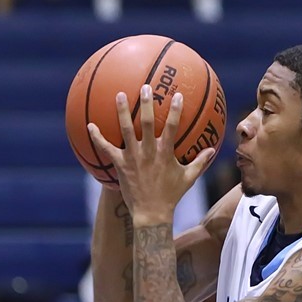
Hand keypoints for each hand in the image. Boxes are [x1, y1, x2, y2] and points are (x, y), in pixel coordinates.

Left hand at [87, 88, 216, 226]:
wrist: (151, 213)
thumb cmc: (171, 195)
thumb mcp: (189, 179)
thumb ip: (200, 162)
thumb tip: (212, 150)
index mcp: (165, 153)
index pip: (172, 127)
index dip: (175, 111)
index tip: (177, 95)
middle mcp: (148, 152)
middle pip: (146, 123)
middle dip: (146, 104)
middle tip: (145, 87)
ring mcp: (133, 157)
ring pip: (125, 130)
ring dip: (122, 112)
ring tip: (119, 95)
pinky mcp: (120, 165)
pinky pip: (106, 148)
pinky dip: (97, 137)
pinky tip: (89, 125)